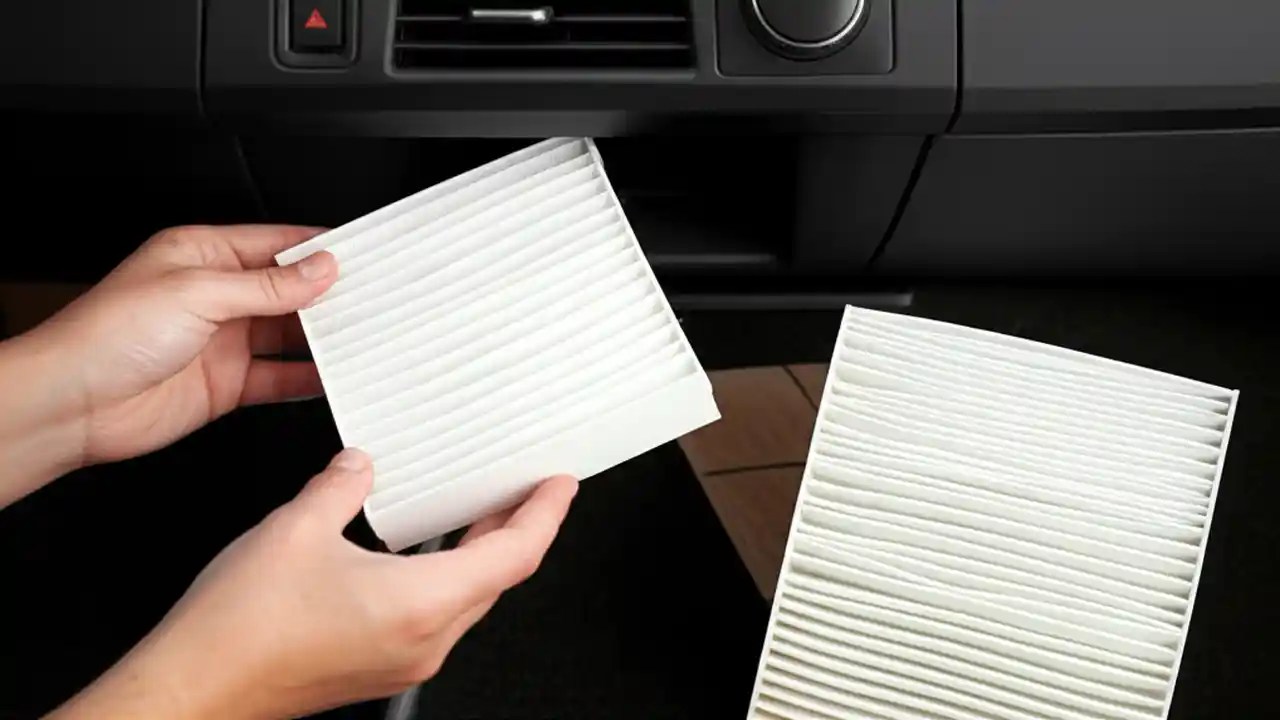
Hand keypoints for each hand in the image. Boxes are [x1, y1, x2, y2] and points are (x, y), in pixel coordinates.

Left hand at [37, 224, 335, 466]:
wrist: (71, 404)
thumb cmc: (106, 335)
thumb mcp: (196, 292)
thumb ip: (266, 286)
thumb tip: (319, 269)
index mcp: (202, 255)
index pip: (277, 244)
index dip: (319, 249)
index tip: (361, 254)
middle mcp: (215, 295)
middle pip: (289, 290)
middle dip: (330, 294)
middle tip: (373, 298)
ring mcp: (223, 341)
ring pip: (290, 335)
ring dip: (323, 338)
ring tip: (363, 337)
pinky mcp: (227, 384)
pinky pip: (280, 378)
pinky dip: (308, 379)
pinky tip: (332, 377)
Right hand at [48, 449, 578, 719]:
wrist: (195, 687)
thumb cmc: (241, 629)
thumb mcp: (297, 528)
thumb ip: (341, 485)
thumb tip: (358, 466)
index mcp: (421, 603)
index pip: (515, 555)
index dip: (545, 514)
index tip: (560, 485)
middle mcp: (424, 640)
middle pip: (498, 579)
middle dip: (517, 529)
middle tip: (526, 489)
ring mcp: (404, 659)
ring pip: (469, 601)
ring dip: (482, 555)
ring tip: (482, 514)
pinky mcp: (379, 667)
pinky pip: (436, 618)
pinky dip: (449, 579)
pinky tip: (427, 555)